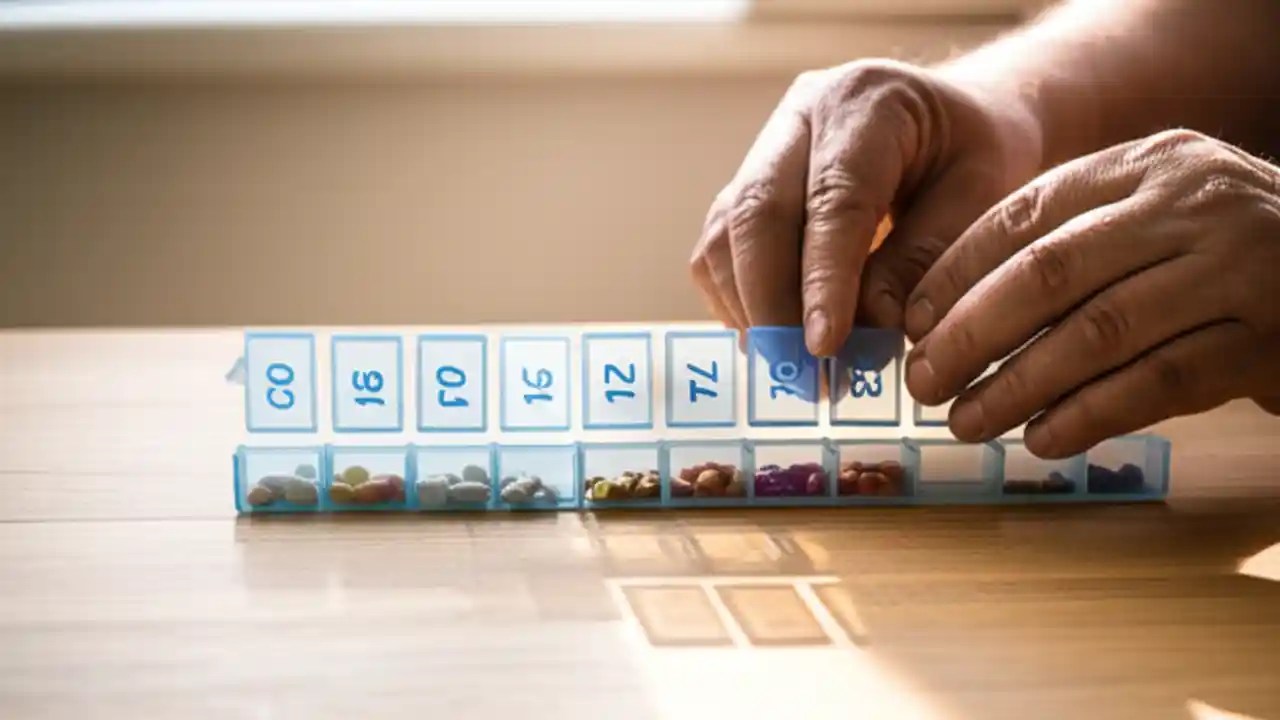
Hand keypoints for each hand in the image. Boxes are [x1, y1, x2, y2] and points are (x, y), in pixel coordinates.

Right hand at [689, 59, 1041, 355]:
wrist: (954, 117)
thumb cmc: (975, 153)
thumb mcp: (982, 194)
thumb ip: (926, 253)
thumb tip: (871, 325)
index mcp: (865, 102)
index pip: (832, 198)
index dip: (821, 278)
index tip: (823, 347)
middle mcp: (798, 117)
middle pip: (755, 214)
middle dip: (771, 305)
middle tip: (803, 377)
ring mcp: (763, 150)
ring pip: (725, 236)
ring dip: (751, 312)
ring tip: (797, 370)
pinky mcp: (744, 188)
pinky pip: (720, 251)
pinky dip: (742, 304)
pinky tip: (779, 340)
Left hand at [904, 129, 1279, 457]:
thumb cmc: (1214, 253)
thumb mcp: (1148, 216)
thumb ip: (1066, 241)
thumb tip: (937, 310)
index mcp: (1144, 164)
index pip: (1023, 215)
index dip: (955, 274)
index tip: (910, 324)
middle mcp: (1190, 204)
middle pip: (1049, 273)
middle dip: (971, 333)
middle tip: (923, 381)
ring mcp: (1235, 270)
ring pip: (1097, 333)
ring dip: (1016, 385)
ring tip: (965, 420)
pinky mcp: (1266, 340)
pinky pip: (1158, 384)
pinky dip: (1088, 416)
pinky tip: (1040, 440)